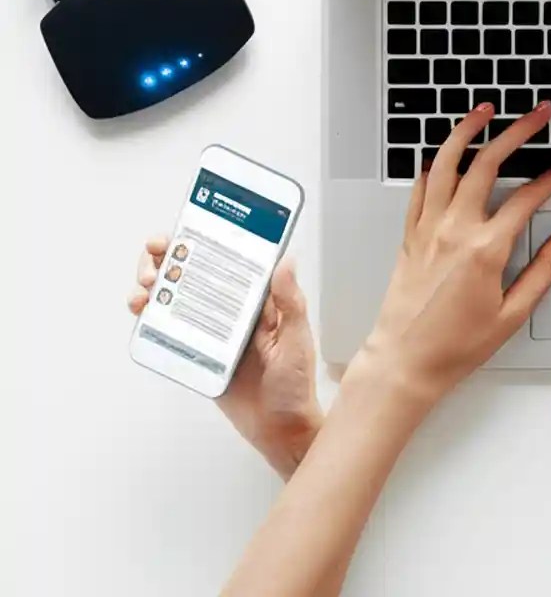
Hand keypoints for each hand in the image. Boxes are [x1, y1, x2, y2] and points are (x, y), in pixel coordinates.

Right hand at [129, 237, 322, 479]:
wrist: (279, 430)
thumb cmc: (296, 386)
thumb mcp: (296, 340)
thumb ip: (290, 303)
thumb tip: (286, 261)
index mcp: (259, 301)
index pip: (228, 260)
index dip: (204, 242)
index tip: (183, 231)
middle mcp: (232, 312)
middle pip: (193, 274)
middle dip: (168, 259)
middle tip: (155, 258)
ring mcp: (212, 333)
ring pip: (175, 298)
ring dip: (154, 286)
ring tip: (144, 287)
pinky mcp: (196, 354)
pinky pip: (168, 331)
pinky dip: (150, 319)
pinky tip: (141, 312)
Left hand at [357, 101, 550, 402]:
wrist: (405, 362)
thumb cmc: (455, 346)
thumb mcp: (513, 314)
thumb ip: (545, 269)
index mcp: (484, 251)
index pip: (526, 199)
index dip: (550, 180)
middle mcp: (453, 231)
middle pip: (488, 164)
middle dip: (517, 132)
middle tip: (537, 115)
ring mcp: (427, 229)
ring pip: (447, 163)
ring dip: (468, 131)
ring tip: (485, 111)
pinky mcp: (409, 235)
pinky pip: (421, 187)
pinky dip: (435, 163)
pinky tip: (444, 153)